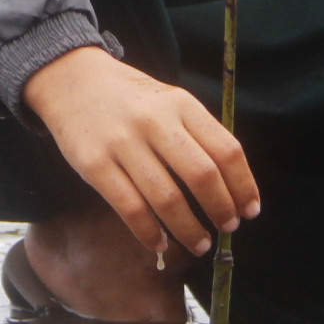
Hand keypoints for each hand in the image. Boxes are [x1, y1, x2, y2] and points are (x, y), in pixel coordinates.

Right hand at [23, 46, 260, 256]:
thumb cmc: (130, 98)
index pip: (226, 149)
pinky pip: (130, 208)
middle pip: (202, 175)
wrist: (73, 79)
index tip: (250, 209)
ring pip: (167, 198)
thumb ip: (197, 133)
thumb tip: (230, 185)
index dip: (243, 184)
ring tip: (200, 244)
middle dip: (221, 209)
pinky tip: (160, 243)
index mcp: (181, 104)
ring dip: (189, 229)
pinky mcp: (95, 164)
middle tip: (228, 228)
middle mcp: (155, 121)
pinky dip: (149, 233)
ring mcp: (123, 143)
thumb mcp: (169, 101)